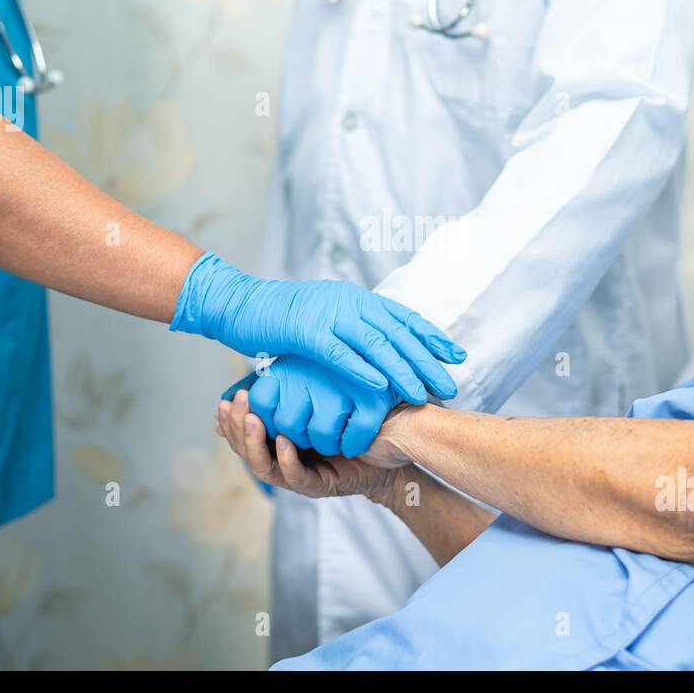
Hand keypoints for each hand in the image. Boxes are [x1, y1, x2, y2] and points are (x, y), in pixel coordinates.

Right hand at [172, 253, 463, 402]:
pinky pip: (340, 354)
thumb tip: (380, 341)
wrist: (238, 304)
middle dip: (426, 360)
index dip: (431, 337)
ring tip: (422, 393)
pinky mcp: (304, 332)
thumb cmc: (280, 316)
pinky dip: (362, 370)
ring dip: (401, 370)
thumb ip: (352, 326)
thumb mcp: (325, 314)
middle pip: (396, 333)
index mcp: (355, 298)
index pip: (402, 318)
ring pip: (374, 344)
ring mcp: (327, 315)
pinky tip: (381, 388)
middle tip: (450, 384)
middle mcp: (348, 302)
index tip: (456, 356)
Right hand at [216, 389, 401, 502]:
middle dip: (238, 426)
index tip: (224, 400)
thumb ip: (291, 388)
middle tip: (237, 402)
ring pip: (263, 467)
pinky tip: (283, 440)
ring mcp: (298, 475)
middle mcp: (281, 460)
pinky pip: (296, 476)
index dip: (230, 420)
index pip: (241, 434)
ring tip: (252, 419)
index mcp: (274, 440)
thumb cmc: (350, 418)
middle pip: (246, 450)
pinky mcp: (319, 485)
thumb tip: (262, 367)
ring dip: (254, 442)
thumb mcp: (317, 395)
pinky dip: (286, 459)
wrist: (387, 445)